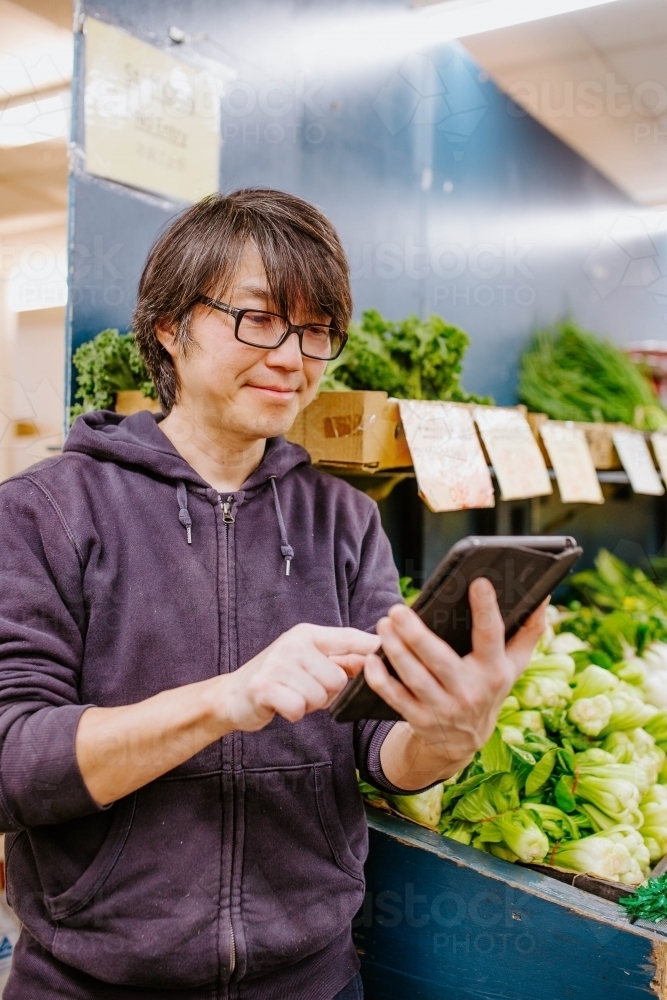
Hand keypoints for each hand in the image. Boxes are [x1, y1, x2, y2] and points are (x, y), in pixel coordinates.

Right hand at [221, 623, 380, 731]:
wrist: (233, 695)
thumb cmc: (279, 678)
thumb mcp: (309, 661)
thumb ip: (341, 658)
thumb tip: (378, 653)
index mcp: (308, 634)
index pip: (349, 638)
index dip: (372, 648)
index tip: (390, 652)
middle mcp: (293, 643)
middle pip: (338, 678)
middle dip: (327, 694)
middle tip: (306, 691)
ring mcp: (277, 663)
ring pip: (320, 696)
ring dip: (309, 705)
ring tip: (292, 696)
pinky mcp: (264, 686)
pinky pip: (298, 708)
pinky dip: (293, 714)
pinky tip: (281, 706)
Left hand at [365, 578, 546, 788]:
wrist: (464, 742)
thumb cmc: (488, 687)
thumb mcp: (512, 666)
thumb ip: (528, 632)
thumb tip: (546, 596)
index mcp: (494, 671)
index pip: (491, 636)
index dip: (486, 609)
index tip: (477, 581)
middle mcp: (470, 691)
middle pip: (440, 659)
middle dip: (416, 634)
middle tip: (397, 610)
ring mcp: (443, 708)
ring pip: (414, 678)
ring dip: (396, 651)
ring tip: (384, 625)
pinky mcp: (420, 720)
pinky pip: (396, 698)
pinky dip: (381, 680)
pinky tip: (371, 659)